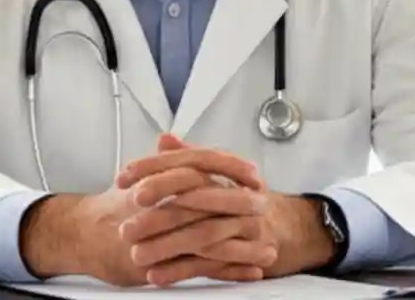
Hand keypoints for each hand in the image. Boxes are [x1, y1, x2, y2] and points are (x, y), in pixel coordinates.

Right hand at [19, 135, 265, 286]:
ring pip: (208, 237)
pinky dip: (229, 270)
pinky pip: (200, 267)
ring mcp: (157, 234)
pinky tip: (250, 270)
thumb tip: (181, 140)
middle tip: (267, 207)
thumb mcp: (142, 177)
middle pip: (207, 199)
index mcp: (157, 177)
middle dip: (241, 204)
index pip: (198, 162)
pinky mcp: (157, 262)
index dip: (228, 166)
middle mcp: (157, 202)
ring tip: (269, 247)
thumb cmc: (115, 206)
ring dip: (244, 244)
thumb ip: (166, 161)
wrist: (81, 234)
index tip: (253, 173)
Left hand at [116, 136, 338, 285]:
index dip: (154, 169)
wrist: (290, 226)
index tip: (124, 178)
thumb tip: (165, 140)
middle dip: (157, 212)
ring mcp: (247, 225)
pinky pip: (212, 264)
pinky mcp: (248, 253)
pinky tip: (157, 274)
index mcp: (230, 171)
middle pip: (195, 200)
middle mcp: (241, 195)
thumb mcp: (219, 174)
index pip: (189, 163)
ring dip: (166, 246)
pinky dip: (182, 270)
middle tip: (126, 222)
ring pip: (202, 234)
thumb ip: (190, 158)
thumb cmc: (244, 199)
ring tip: (137, 253)